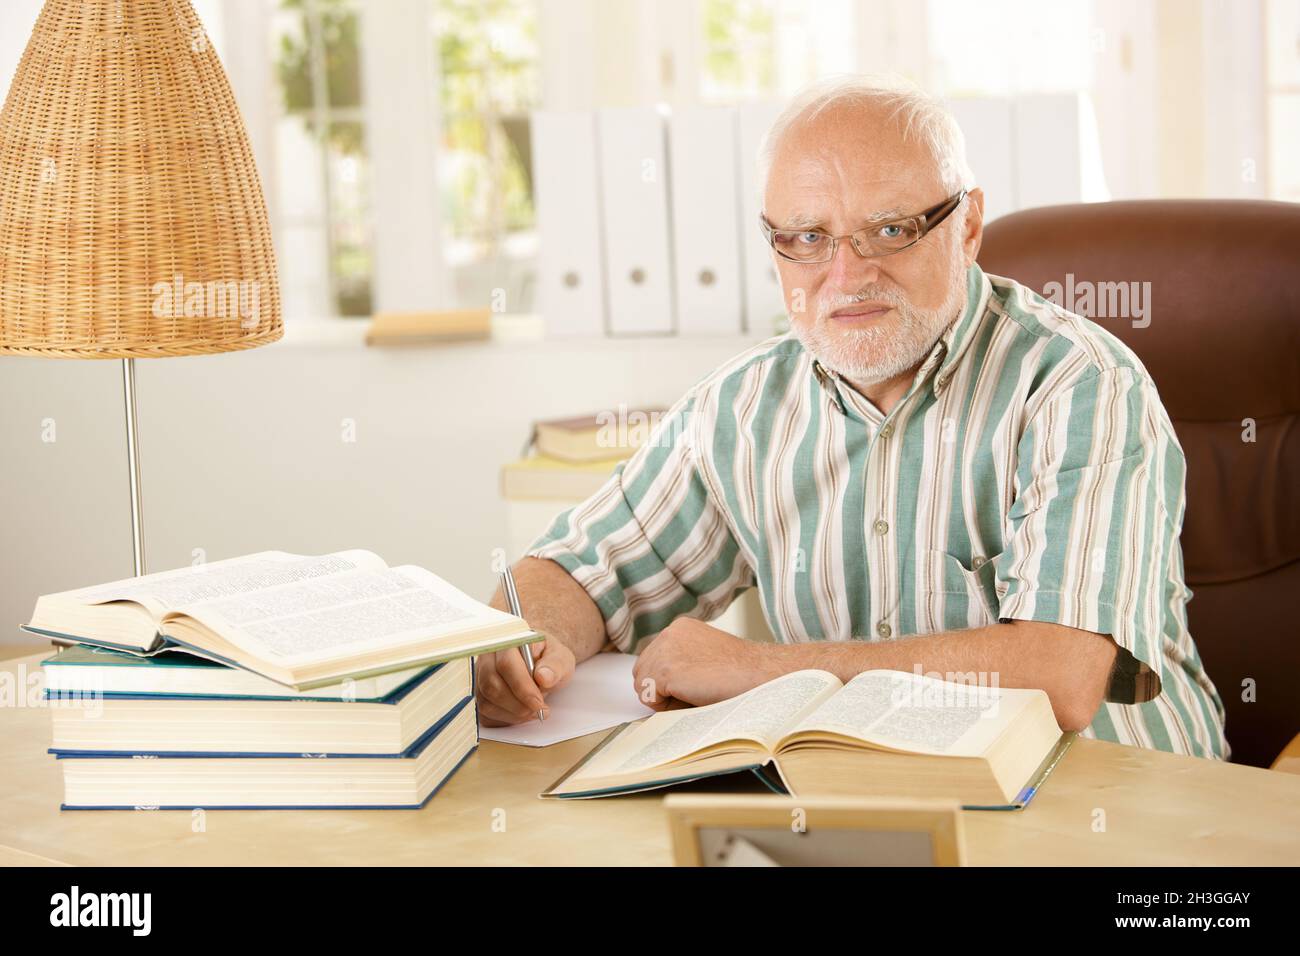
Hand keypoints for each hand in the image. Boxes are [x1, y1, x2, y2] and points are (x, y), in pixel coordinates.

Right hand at [476, 636, 574, 725]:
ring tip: (533, 711)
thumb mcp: (561, 658)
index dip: (522, 687)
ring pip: (486, 702)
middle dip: (518, 705)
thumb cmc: (548, 660)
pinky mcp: (479, 695)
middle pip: (491, 685)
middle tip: (539, 710)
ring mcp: (480, 676)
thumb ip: (555, 665)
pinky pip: (485, 714)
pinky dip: (506, 719)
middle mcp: (488, 657)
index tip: (538, 702)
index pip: (506, 664)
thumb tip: (544, 677)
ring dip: (513, 714)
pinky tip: (522, 713)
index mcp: (508, 641)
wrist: (543, 667)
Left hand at [631, 618, 782, 710]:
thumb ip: (681, 661)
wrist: (759, 675)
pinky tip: (692, 698)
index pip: (652, 659)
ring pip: (642, 685)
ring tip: (694, 696)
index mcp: (680, 628)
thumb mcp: (704, 656)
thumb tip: (655, 687)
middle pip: (641, 671)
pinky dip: (666, 707)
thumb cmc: (740, 673)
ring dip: (663, 699)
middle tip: (690, 695)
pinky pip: (648, 698)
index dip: (665, 681)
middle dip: (660, 690)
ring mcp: (665, 650)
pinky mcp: (665, 670)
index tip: (689, 686)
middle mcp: (669, 633)